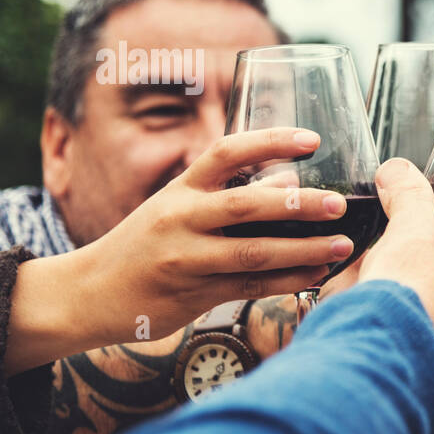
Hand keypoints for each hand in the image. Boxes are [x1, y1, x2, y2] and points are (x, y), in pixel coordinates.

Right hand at [7, 129, 353, 369]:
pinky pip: (251, 287)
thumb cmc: (146, 244)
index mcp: (180, 189)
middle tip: (339, 203)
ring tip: (343, 245)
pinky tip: (318, 274)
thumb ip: (231, 196)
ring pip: (254, 253)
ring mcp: (187, 259)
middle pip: (246, 205)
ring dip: (304, 250)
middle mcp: (182, 219)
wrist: (90, 292)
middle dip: (298, 205)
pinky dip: (288, 280)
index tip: (312, 139)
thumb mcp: (178, 208)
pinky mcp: (195, 295)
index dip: (270, 141)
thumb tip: (290, 182)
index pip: (227, 152)